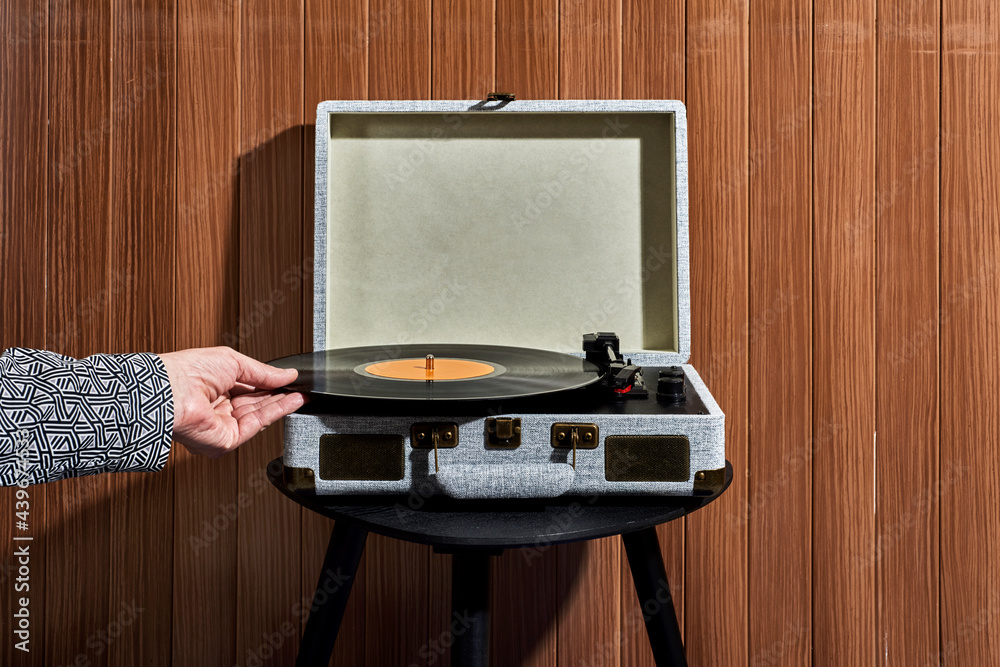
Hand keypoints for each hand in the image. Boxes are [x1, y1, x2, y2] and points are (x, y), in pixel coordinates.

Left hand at [158, 346, 306, 457]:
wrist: (171, 391)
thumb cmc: (188, 371)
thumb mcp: (233, 362)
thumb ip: (263, 372)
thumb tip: (288, 375)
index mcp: (214, 388)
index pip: (248, 388)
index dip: (269, 384)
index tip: (289, 380)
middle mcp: (217, 409)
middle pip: (256, 403)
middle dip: (278, 395)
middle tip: (298, 388)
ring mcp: (222, 426)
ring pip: (259, 415)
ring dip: (281, 404)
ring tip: (299, 394)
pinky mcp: (226, 440)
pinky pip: (256, 426)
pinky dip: (275, 413)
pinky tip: (290, 402)